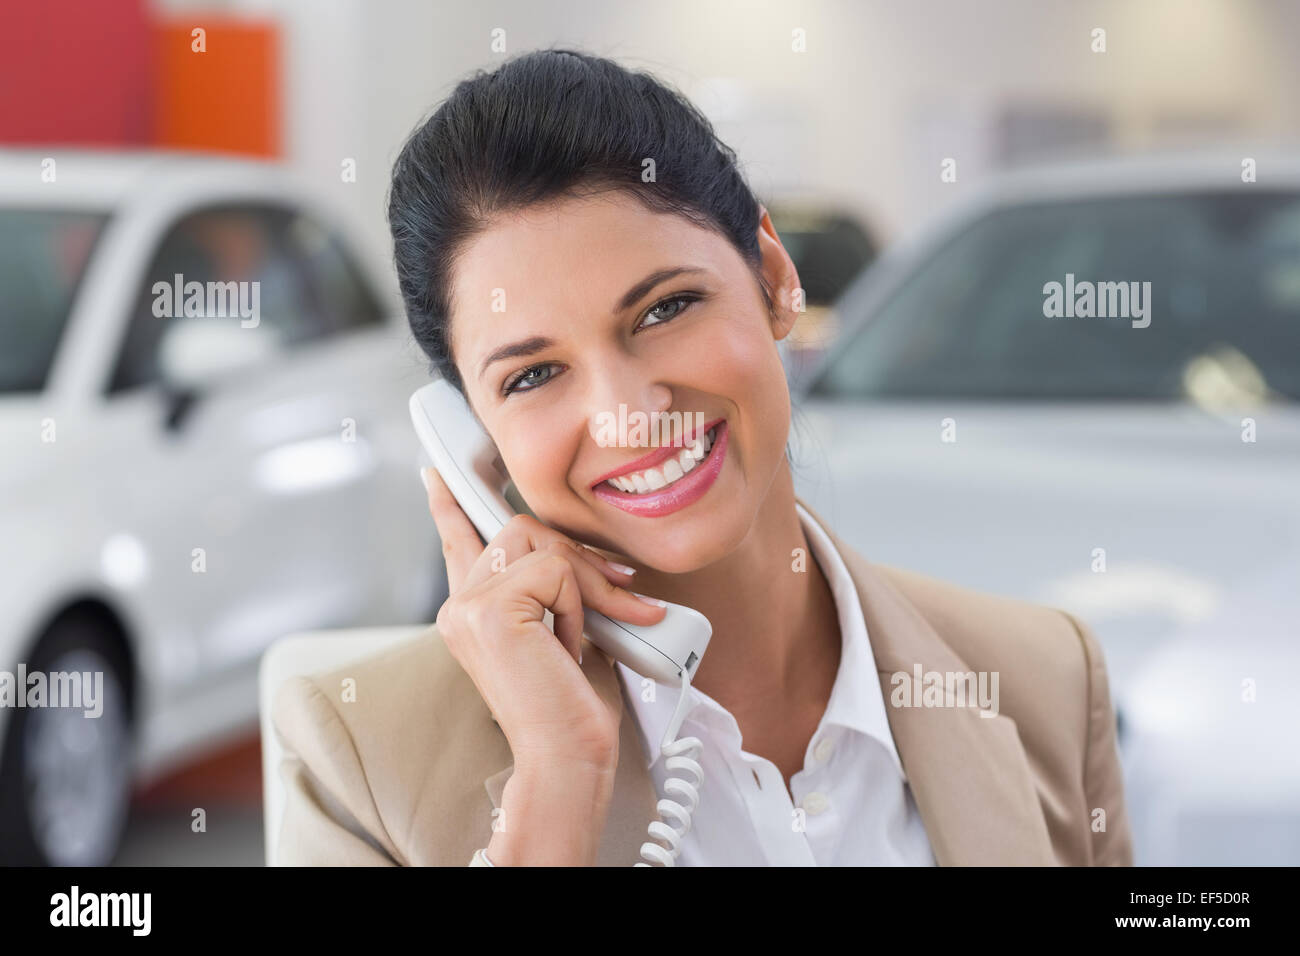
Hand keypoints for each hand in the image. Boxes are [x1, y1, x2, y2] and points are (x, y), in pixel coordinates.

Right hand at [421, 467, 665, 862]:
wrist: (567, 758)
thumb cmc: (572, 709)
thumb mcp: (565, 633)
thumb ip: (555, 590)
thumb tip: (580, 554)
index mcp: (473, 611)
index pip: (458, 543)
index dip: (451, 506)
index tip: (437, 475)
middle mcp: (460, 605)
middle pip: (523, 528)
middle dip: (578, 558)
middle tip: (621, 595)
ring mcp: (468, 606)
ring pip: (541, 542)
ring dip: (584, 585)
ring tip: (584, 635)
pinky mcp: (489, 610)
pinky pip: (555, 570)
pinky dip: (578, 605)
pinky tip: (568, 647)